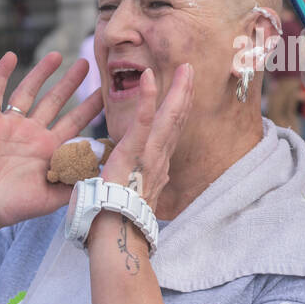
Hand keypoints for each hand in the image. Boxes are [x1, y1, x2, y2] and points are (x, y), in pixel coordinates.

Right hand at [0, 51, 103, 236]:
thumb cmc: (11, 208)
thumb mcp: (51, 199)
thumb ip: (75, 185)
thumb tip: (104, 176)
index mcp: (49, 150)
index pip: (75, 123)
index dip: (90, 107)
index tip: (106, 91)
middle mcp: (32, 135)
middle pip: (55, 102)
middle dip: (70, 83)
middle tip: (87, 63)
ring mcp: (9, 127)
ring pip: (28, 92)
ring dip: (41, 73)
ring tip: (57, 55)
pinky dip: (0, 76)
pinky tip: (9, 56)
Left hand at [97, 64, 193, 208]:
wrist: (115, 235)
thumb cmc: (116, 219)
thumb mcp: (133, 196)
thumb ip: (141, 182)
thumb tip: (151, 176)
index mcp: (156, 167)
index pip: (171, 133)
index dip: (179, 109)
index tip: (184, 91)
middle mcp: (159, 159)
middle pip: (177, 120)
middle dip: (185, 93)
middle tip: (189, 70)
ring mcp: (149, 155)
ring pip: (169, 117)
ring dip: (178, 90)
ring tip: (184, 68)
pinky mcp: (134, 153)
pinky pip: (144, 121)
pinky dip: (148, 98)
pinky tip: (150, 77)